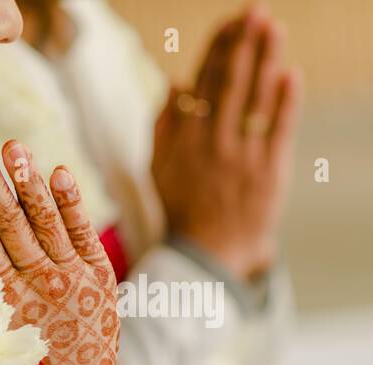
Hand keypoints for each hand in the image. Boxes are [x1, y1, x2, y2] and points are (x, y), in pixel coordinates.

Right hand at [0, 138, 118, 364]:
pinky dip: (71, 203)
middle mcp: (35, 284)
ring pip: (43, 222)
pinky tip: (58, 172)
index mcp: (2, 300)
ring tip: (11, 146)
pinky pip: (81, 233)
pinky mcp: (97, 275)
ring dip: (26, 181)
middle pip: (7, 223)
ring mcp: (69, 277)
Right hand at [152, 7, 300, 279]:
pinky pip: (278, 131)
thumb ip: (165, 124)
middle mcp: (211, 142)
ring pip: (254, 100)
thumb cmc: (182, 208)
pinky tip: (290, 76)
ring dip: (265, 61)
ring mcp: (241, 156)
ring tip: (274, 29)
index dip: (218, 49)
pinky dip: (284, 103)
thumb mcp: (159, 168)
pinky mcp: (268, 171)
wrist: (205, 254)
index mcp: (184, 138)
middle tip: (255, 11)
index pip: (204, 82)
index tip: (231, 22)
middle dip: (243, 44)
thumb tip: (176, 81)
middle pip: (230, 83)